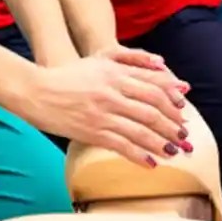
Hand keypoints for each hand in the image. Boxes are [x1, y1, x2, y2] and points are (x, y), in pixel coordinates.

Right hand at [17, 55, 191, 168]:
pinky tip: (151, 163)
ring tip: (174, 151)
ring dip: (162, 143)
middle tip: (184, 134)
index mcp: (116, 73)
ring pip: (141, 130)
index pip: (154, 86)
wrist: (37, 91)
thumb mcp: (100, 57)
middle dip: (172, 124)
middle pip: (153, 110)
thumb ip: (132, 57)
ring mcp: (103, 113)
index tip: (183, 110)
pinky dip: (140, 155)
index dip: (172, 100)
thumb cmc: (69, 74)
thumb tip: (163, 65)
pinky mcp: (92, 132)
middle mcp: (113, 92)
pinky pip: (122, 146)